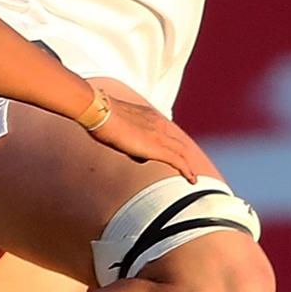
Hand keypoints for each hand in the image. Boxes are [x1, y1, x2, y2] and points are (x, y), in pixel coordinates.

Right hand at [86, 97, 213, 180]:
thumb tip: (121, 143)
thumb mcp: (113, 123)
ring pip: (182, 152)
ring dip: (188, 165)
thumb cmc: (99, 115)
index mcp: (148, 115)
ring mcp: (160, 135)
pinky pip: (178, 161)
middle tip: (187, 168)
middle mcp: (158, 123)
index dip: (169, 144)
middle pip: (178, 142)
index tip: (170, 153)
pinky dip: (187, 171)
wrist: (100, 111)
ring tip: (192, 177)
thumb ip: (121, 132)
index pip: (164, 130)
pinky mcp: (158, 147)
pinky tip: (191, 180)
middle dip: (184, 155)